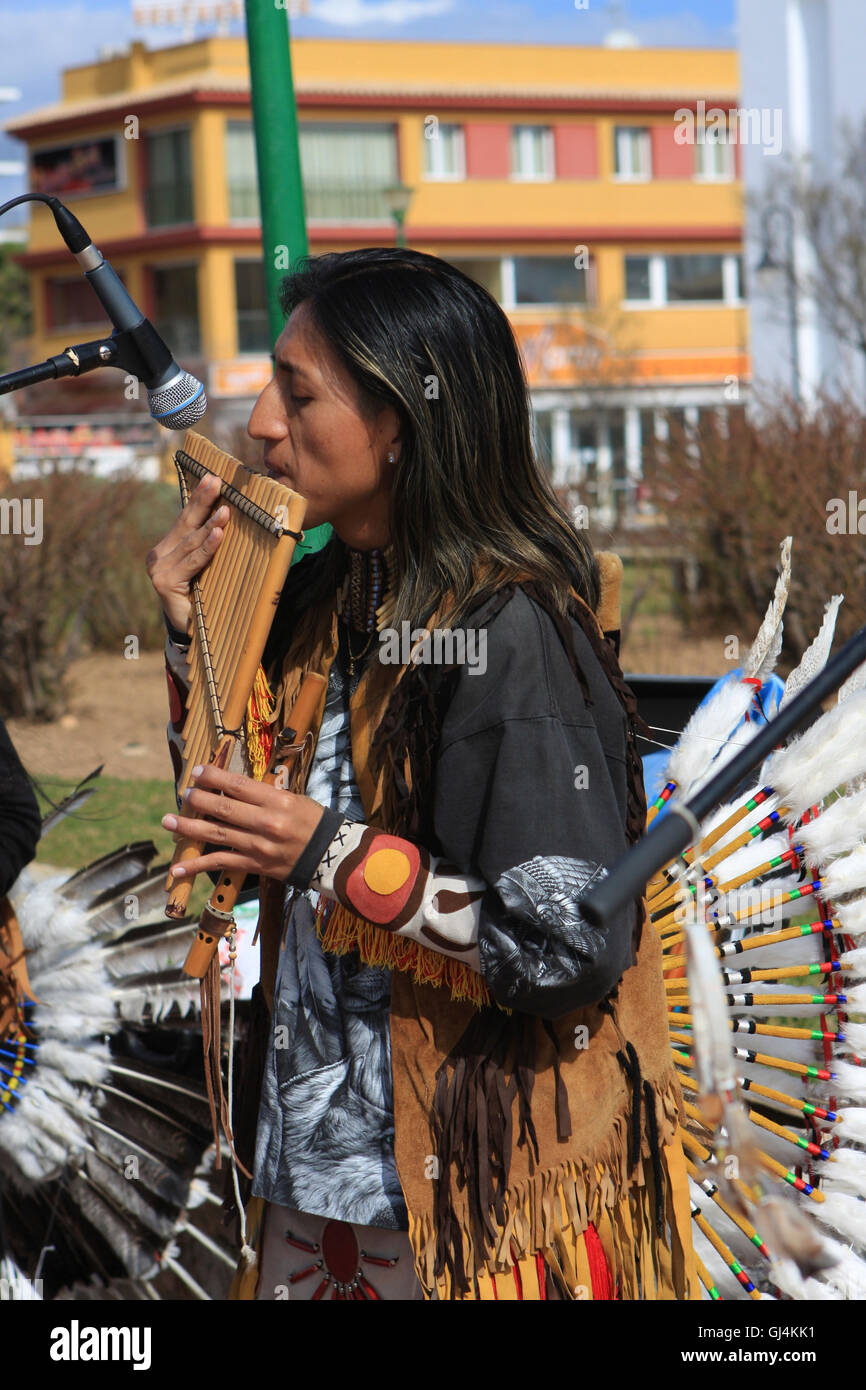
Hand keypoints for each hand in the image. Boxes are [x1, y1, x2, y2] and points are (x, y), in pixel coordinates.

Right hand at [145, 472, 229, 633]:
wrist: (193, 634)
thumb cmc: (203, 597)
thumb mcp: (205, 566)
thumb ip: (208, 545)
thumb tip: (231, 515)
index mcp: (166, 548)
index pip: (185, 519)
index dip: (199, 498)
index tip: (212, 477)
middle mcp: (158, 556)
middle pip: (185, 524)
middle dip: (202, 500)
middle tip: (217, 480)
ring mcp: (158, 568)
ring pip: (190, 542)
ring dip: (210, 524)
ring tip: (226, 510)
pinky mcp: (164, 582)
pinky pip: (193, 561)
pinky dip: (208, 547)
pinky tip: (219, 534)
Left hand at [162, 762, 326, 880]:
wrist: (329, 854)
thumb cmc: (312, 821)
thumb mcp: (293, 798)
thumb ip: (264, 794)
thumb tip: (231, 787)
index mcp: (277, 801)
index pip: (238, 785)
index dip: (214, 777)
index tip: (197, 771)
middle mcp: (265, 823)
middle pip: (223, 808)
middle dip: (198, 799)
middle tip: (184, 794)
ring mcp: (257, 845)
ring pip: (216, 834)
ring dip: (188, 828)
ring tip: (168, 821)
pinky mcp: (254, 864)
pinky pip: (220, 863)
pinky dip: (197, 866)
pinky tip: (177, 869)